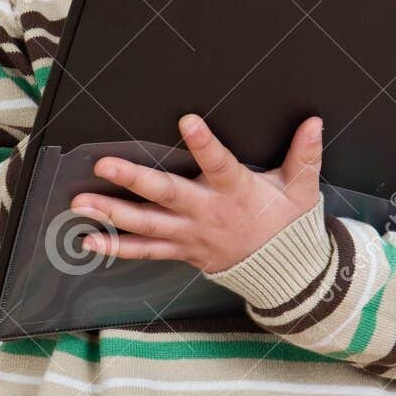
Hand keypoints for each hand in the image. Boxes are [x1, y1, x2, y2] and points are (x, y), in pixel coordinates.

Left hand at [68, 113, 323, 274]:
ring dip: (111, 213)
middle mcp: (207, 213)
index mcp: (236, 192)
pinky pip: (145, 251)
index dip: (204, 143)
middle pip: (167, 195)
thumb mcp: (301, 190)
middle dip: (134, 180)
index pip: (220, 163)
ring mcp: (190, 235)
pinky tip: (88, 240)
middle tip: (104, 165)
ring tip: (81, 203)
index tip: (187, 120)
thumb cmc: (288, 225)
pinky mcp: (181, 251)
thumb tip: (314, 121)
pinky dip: (116, 247)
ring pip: (146, 224)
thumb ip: (304, 155)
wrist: (284, 275)